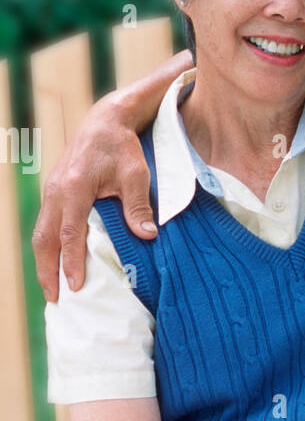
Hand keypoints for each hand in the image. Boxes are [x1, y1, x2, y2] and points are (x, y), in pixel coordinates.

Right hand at [32, 96, 156, 301]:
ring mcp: (52, 191)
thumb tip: (148, 235)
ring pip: (41, 232)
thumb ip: (139, 204)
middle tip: (56, 299)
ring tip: (52, 288)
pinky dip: (48, 246)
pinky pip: (46, 224)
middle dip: (48, 270)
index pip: (70, 233)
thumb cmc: (123, 147)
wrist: (105, 121)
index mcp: (75, 188)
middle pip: (45, 238)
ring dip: (44, 261)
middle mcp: (57, 191)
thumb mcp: (137, 174)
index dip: (71, 261)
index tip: (75, 286)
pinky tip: (55, 262)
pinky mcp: (54, 191)